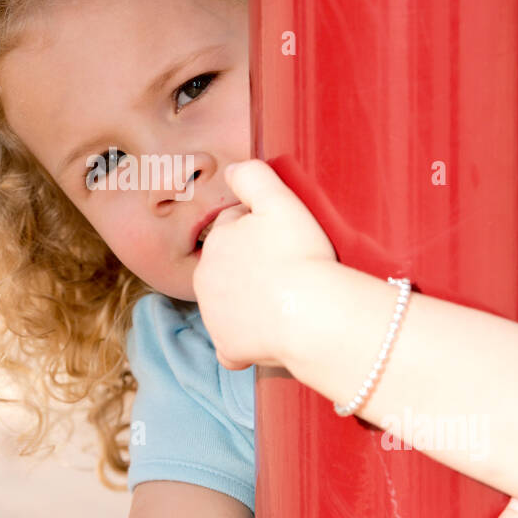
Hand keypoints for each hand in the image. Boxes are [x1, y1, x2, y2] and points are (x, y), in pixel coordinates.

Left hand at [192, 158, 336, 369]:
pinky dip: (248, 340)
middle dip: (251, 264)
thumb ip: (253, 175)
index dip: (263, 229)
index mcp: (217, 242)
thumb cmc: (301, 257)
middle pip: (230, 264)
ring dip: (251, 300)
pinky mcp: (228, 347)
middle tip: (288, 269)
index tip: (286, 239)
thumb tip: (233, 169)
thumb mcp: (280, 201)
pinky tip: (272, 332)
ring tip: (286, 299)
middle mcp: (205, 279)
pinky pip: (234, 343)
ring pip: (231, 302)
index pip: (236, 226)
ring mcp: (214, 316)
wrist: (312, 315)